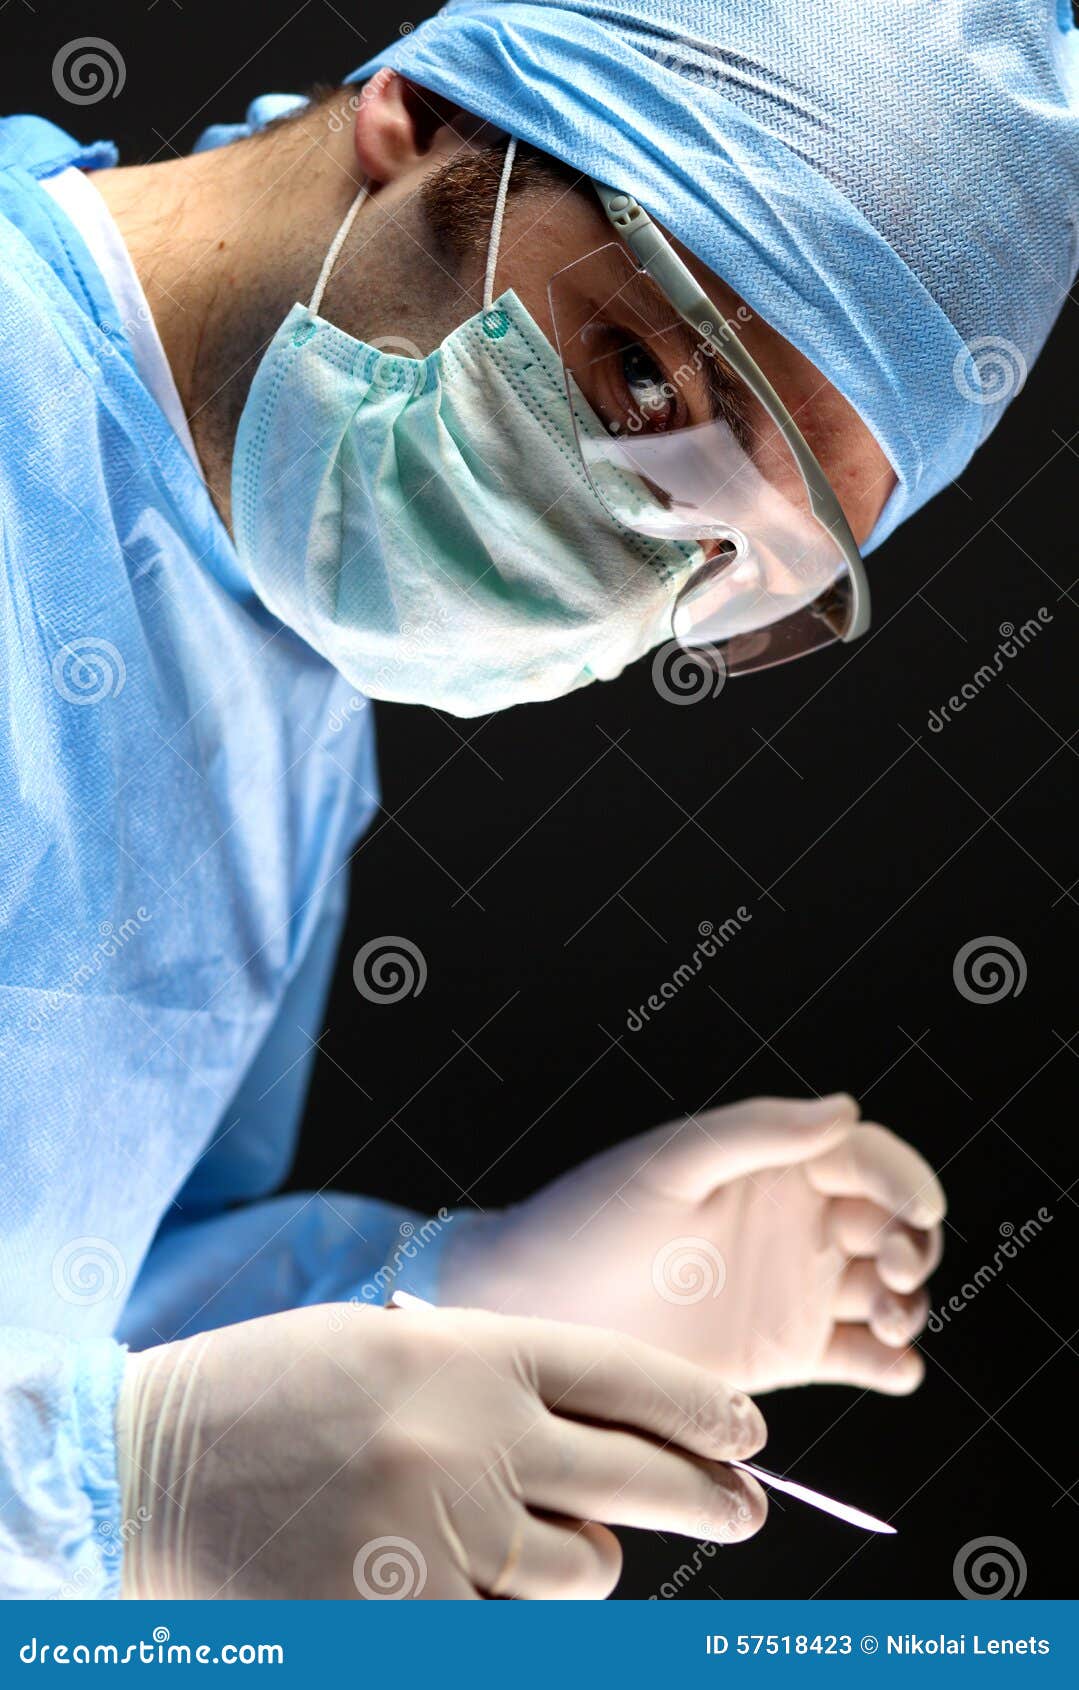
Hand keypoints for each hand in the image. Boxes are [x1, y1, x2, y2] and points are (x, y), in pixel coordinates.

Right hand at [118, 1303, 767, 1598]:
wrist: (140, 1472)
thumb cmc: (269, 1401)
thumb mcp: (393, 1354)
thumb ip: (496, 1391)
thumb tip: (597, 1455)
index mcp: (468, 1351)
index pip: (627, 1375)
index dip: (701, 1406)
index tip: (748, 1433)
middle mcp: (474, 1436)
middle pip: (637, 1475)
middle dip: (706, 1492)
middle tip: (743, 1502)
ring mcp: (447, 1533)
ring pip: (581, 1570)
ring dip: (570, 1564)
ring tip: (505, 1540)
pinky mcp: (414, 1617)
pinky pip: (507, 1630)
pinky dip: (495, 1613)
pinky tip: (443, 1583)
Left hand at [441, 1096, 944, 1394]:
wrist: (536, 1305)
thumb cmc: (591, 1217)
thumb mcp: (670, 1164)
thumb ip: (757, 1134)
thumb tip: (845, 1107)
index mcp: (774, 1166)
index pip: (864, 1160)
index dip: (903, 1178)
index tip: (918, 1209)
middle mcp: (794, 1223)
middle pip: (889, 1225)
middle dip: (912, 1243)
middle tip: (893, 1269)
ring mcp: (794, 1288)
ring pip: (885, 1290)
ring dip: (907, 1302)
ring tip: (886, 1321)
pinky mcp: (784, 1353)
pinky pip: (858, 1358)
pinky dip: (891, 1365)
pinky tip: (893, 1368)